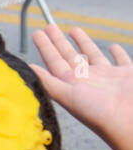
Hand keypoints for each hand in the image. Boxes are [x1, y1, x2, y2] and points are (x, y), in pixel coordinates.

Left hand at [31, 26, 132, 149]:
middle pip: (69, 56)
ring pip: (93, 55)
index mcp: (71, 84)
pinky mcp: (127, 75)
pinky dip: (118, 53)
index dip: (45, 47)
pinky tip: (113, 46)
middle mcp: (88, 80)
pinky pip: (121, 60)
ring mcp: (108, 77)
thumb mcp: (67, 95)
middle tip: (48, 27)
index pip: (54, 61)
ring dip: (83, 43)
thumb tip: (27, 68)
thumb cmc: (98, 113)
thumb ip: (47, 81)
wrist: (129, 122)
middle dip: (58, 42)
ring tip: (73, 30)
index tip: (36, 33)